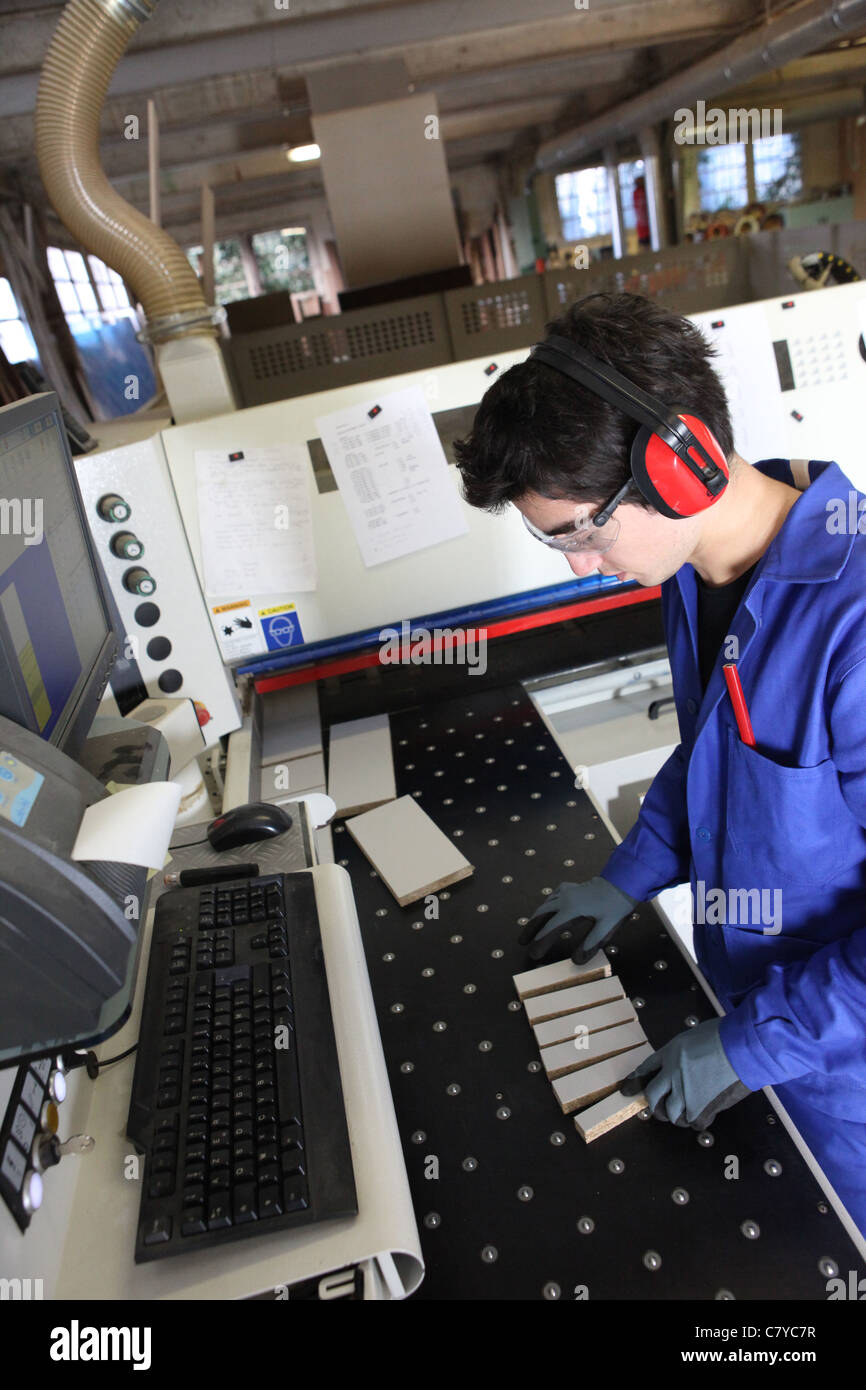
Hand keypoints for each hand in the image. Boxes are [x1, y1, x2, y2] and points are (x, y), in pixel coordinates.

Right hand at [517, 876, 637, 963]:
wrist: (623, 881)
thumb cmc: (617, 904)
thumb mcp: (607, 927)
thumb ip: (591, 943)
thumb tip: (576, 961)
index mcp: (572, 908)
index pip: (550, 927)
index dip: (540, 941)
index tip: (533, 952)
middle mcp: (565, 898)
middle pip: (541, 914)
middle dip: (530, 929)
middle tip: (522, 942)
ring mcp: (567, 891)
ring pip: (545, 904)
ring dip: (536, 918)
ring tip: (530, 930)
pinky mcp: (571, 887)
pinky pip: (553, 897)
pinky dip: (546, 906)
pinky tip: (547, 910)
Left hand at [620, 1018, 750, 1128]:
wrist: (741, 1046)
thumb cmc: (724, 1036)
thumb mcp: (694, 1034)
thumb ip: (684, 1051)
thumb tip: (684, 1061)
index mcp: (671, 1054)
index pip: (645, 1069)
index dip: (635, 1080)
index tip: (627, 1089)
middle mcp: (673, 1074)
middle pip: (652, 1096)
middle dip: (653, 1103)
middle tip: (659, 1106)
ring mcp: (687, 1093)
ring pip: (670, 1113)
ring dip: (674, 1115)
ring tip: (681, 1112)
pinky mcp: (703, 1107)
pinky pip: (692, 1123)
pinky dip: (694, 1122)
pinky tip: (700, 1115)